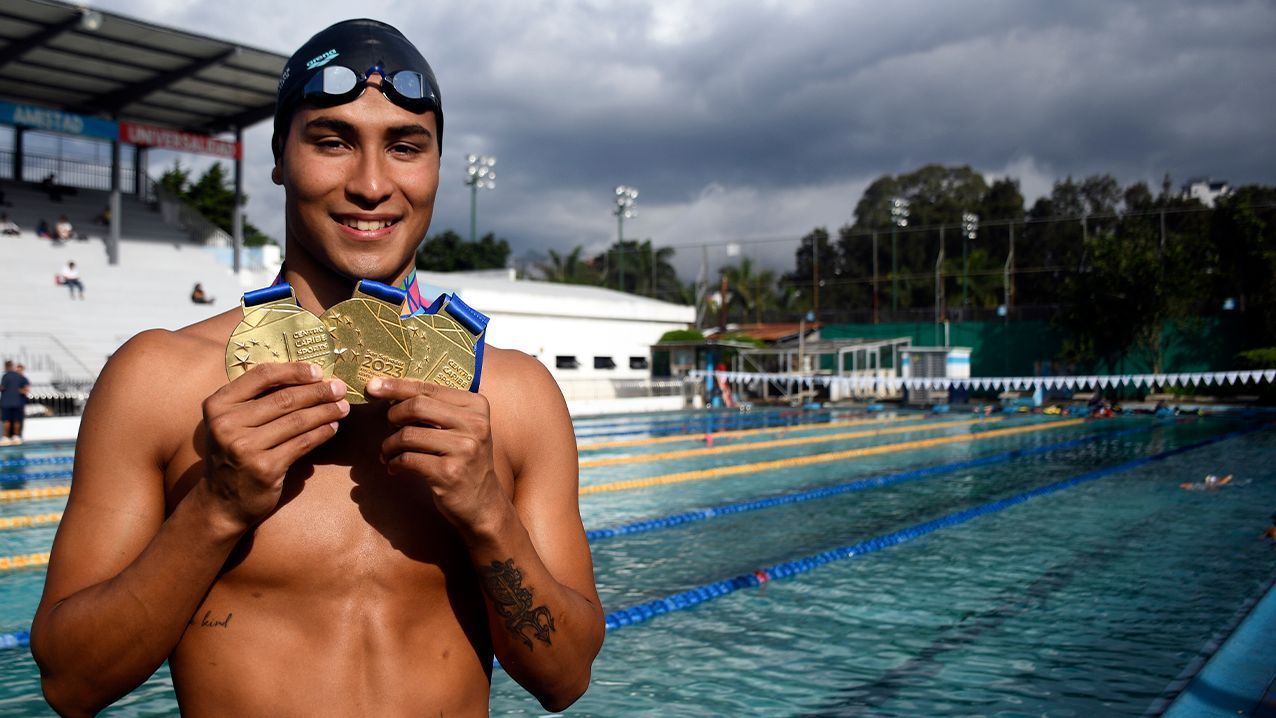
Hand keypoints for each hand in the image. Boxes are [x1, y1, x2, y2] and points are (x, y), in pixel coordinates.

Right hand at [202, 362, 348, 528]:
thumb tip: (305, 377)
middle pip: (284, 398)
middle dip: (318, 392)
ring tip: (343, 407)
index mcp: (218, 404)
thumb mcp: (231, 423)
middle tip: (340, 388)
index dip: (293, 371)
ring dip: (326, 412)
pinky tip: (333, 427)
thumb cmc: (233, 455)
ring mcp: (245, 447)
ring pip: (297, 421)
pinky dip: (322, 433)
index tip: (318, 371)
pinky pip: (302, 443)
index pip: (261, 376)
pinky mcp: (264, 467)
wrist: (221, 502)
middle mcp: (227, 423)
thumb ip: (256, 400)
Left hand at [365, 377, 503, 536]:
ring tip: (388, 453)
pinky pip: (407, 460)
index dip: (397, 386)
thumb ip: (437, 408)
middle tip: (388, 426)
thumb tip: (389, 389)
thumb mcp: (462, 429)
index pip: (430, 387)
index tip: (373, 386)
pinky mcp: (449, 473)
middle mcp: (475, 424)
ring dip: (389, 444)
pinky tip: (394, 468)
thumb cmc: (465, 461)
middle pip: (416, 406)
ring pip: (407, 434)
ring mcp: (463, 449)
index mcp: (477, 406)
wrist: (483, 504)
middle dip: (393, 415)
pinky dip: (394, 463)